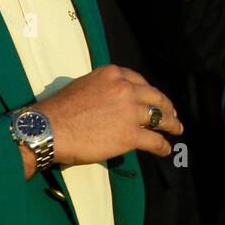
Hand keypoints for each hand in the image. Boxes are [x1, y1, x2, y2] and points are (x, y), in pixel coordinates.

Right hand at [21, 65, 183, 178]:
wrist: (48, 128)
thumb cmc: (59, 110)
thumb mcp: (84, 86)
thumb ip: (104, 89)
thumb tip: (114, 102)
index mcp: (113, 74)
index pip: (140, 81)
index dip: (151, 92)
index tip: (156, 99)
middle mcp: (125, 88)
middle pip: (155, 97)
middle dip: (166, 107)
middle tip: (172, 115)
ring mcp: (129, 111)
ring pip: (160, 117)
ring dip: (171, 124)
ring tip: (176, 130)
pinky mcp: (129, 134)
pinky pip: (155, 140)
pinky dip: (163, 146)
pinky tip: (165, 150)